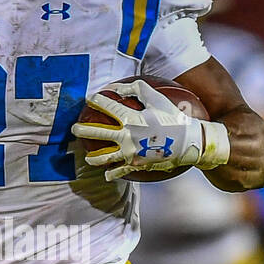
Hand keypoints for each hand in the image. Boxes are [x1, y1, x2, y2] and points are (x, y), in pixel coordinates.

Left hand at [72, 79, 212, 181]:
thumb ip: (135, 89)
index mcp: (132, 119)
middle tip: (74, 129)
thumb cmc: (173, 117)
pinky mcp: (137, 165)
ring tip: (87, 158)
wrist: (189, 142)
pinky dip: (112, 174)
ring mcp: (131, 153)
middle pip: (98, 134)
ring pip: (105, 157)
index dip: (97, 101)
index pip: (108, 107)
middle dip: (83, 131)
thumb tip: (116, 88)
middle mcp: (127, 137)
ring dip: (93, 158)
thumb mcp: (156, 98)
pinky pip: (120, 171)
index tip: (90, 98)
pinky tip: (106, 175)